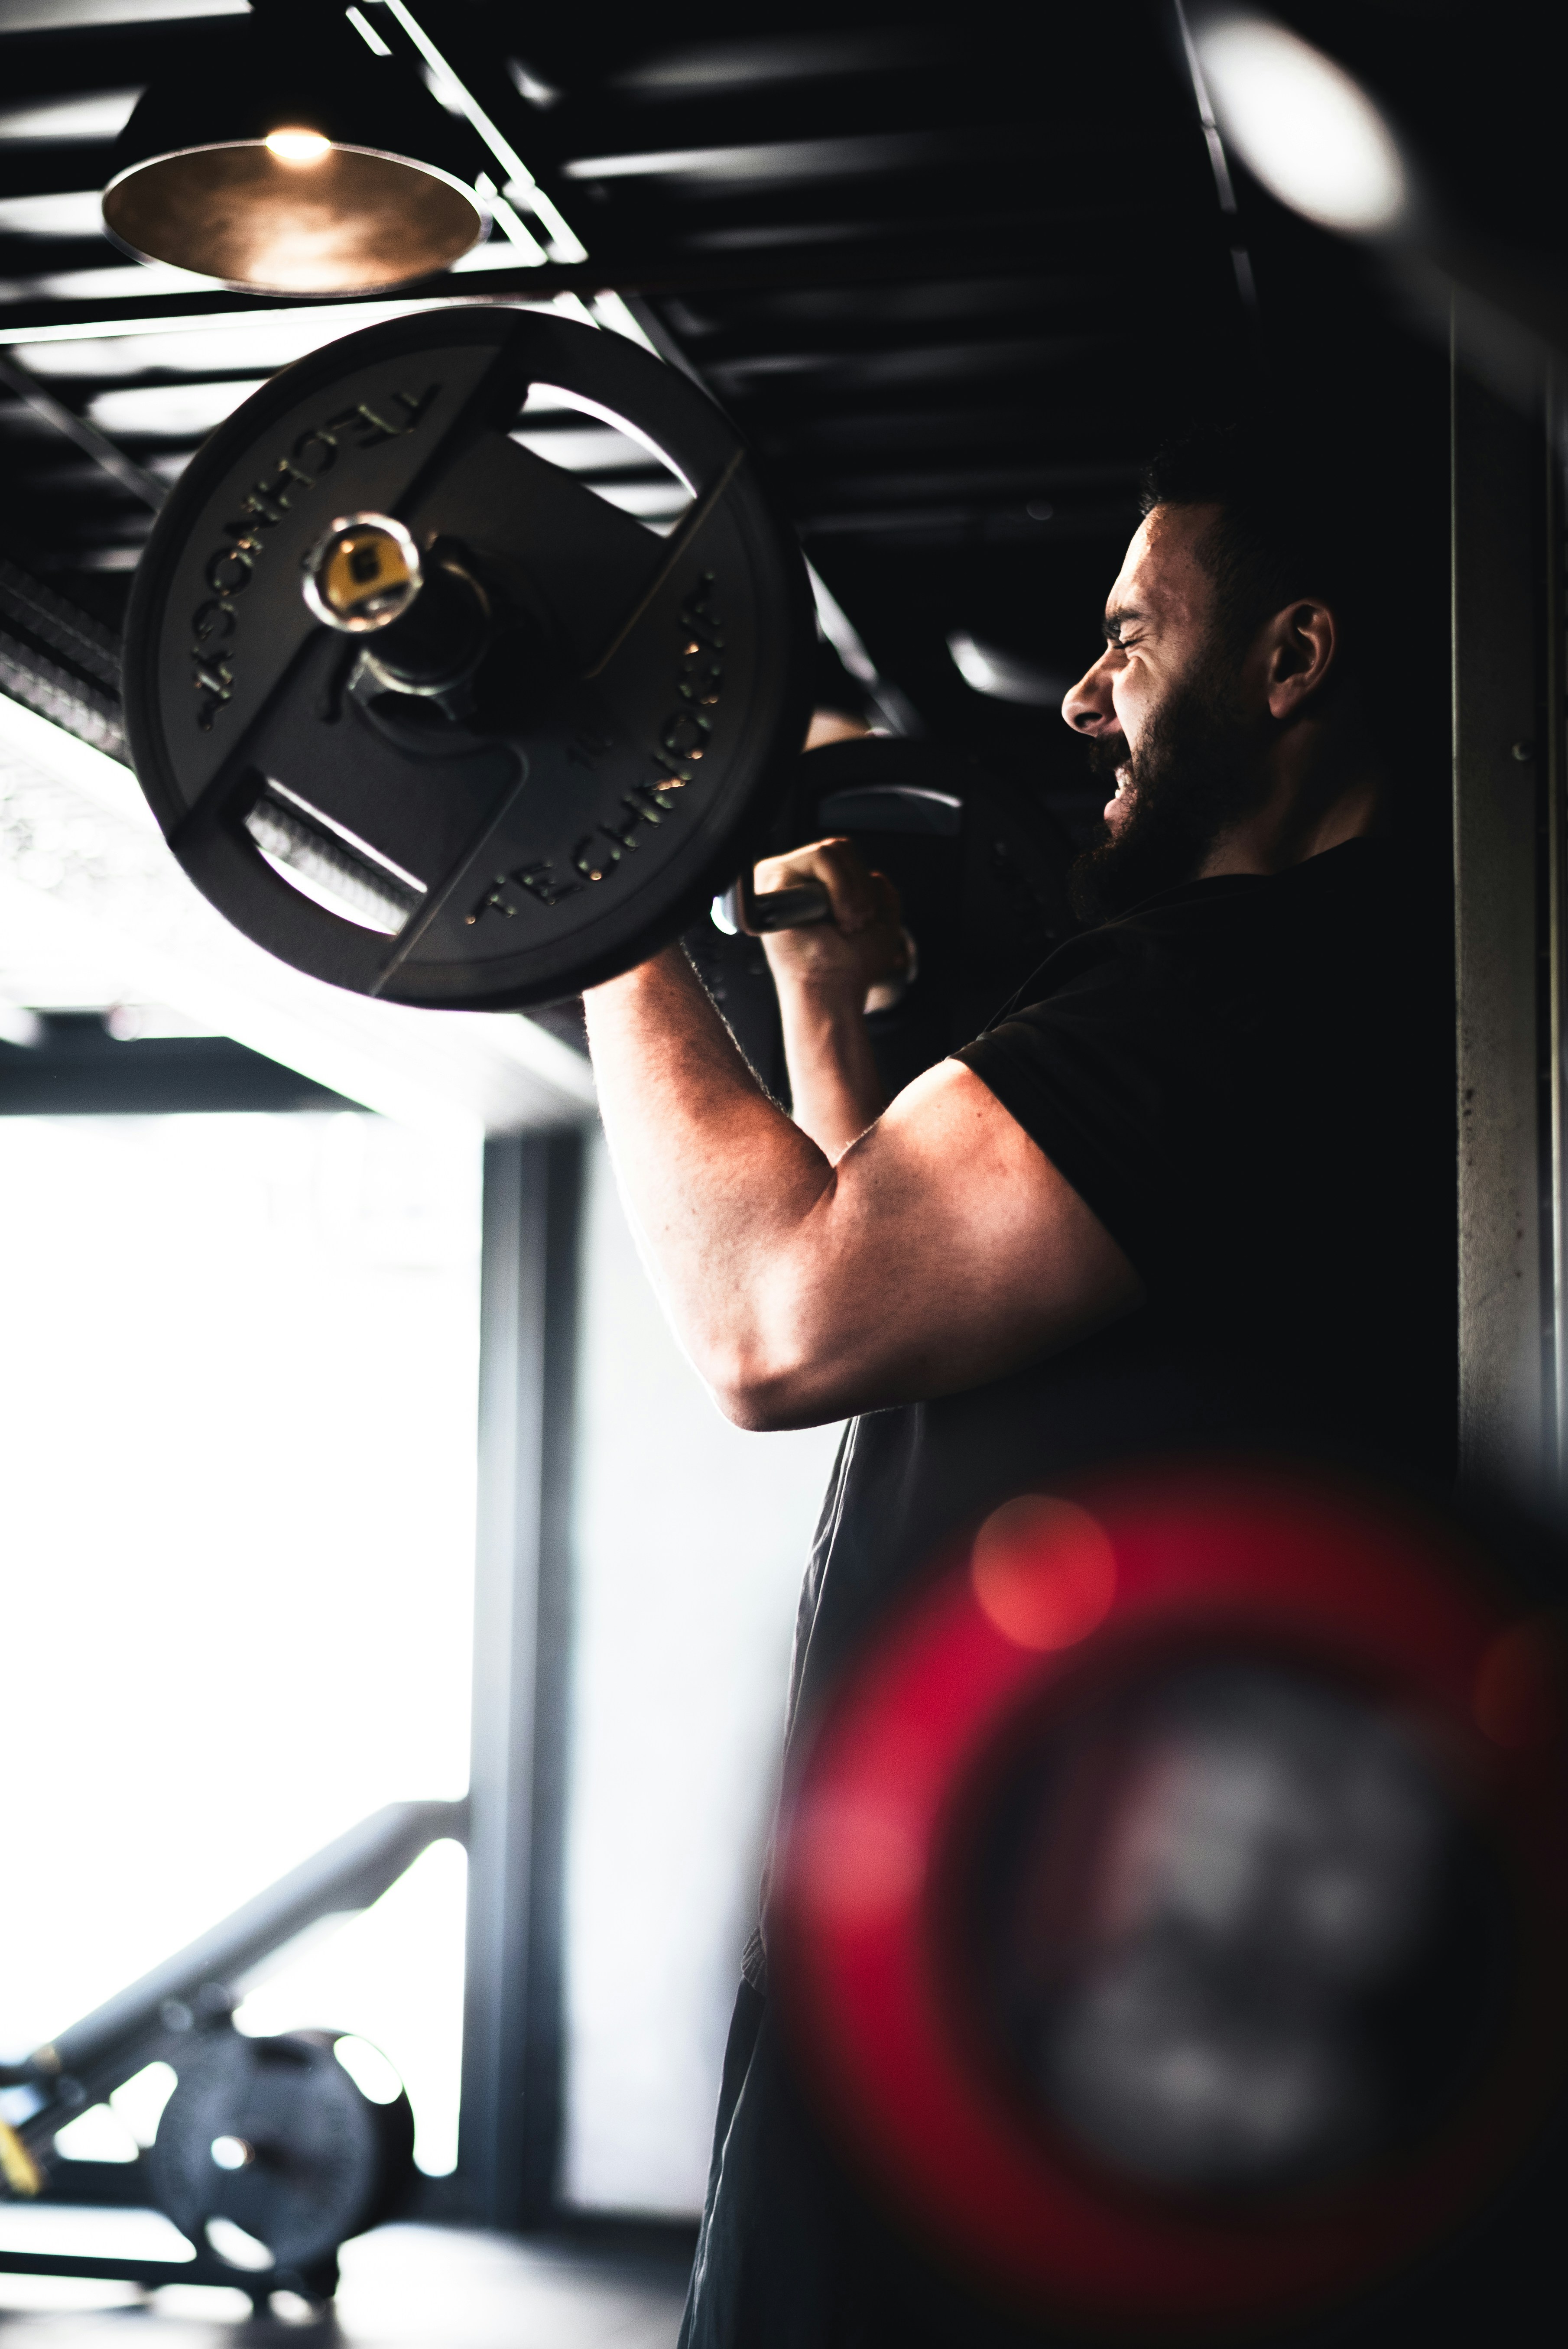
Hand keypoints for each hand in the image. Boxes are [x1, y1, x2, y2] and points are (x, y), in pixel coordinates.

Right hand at [754, 836, 909, 1013]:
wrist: (832, 989)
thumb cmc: (849, 966)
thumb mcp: (881, 920)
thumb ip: (879, 890)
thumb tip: (874, 874)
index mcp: (813, 887)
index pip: (843, 855)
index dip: (862, 882)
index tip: (863, 920)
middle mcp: (794, 880)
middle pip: (838, 846)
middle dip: (860, 885)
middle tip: (857, 922)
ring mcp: (780, 879)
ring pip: (830, 850)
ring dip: (851, 890)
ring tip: (847, 923)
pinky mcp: (773, 881)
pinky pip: (819, 858)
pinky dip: (840, 888)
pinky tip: (835, 919)